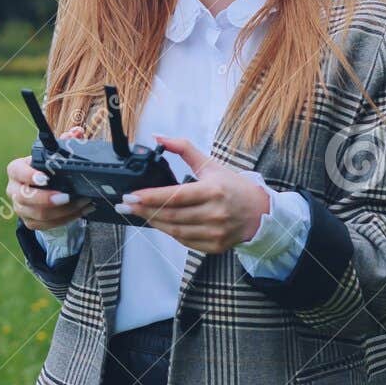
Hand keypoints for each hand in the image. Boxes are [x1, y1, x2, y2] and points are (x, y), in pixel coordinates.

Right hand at [6, 125, 92, 229]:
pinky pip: (47, 225)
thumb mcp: (51, 156)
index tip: (45, 178)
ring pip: (38, 214)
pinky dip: (66, 219)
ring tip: (82, 202)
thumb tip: (77, 132)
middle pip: (25, 198)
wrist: (39, 191)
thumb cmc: (45, 169)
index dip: (30, 176)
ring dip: (63, 211)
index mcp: (16, 170)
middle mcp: (14, 190)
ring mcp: (20, 208)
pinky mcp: (29, 222)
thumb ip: (65, 141)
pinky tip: (81, 211)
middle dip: (47, 199)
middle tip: (67, 196)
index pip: (18, 172)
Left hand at [114, 135, 269, 252]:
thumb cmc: (233, 186)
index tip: (130, 195)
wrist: (260, 212)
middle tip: (125, 205)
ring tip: (138, 212)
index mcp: (213, 190)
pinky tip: (159, 223)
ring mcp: (215, 233)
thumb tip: (158, 138)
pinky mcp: (215, 246)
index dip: (149, 197)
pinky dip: (169, 232)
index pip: (174, 196)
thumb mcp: (210, 164)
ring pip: (174, 231)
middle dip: (143, 210)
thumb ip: (183, 148)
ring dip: (153, 222)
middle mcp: (215, 213)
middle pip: (170, 216)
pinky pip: (184, 241)